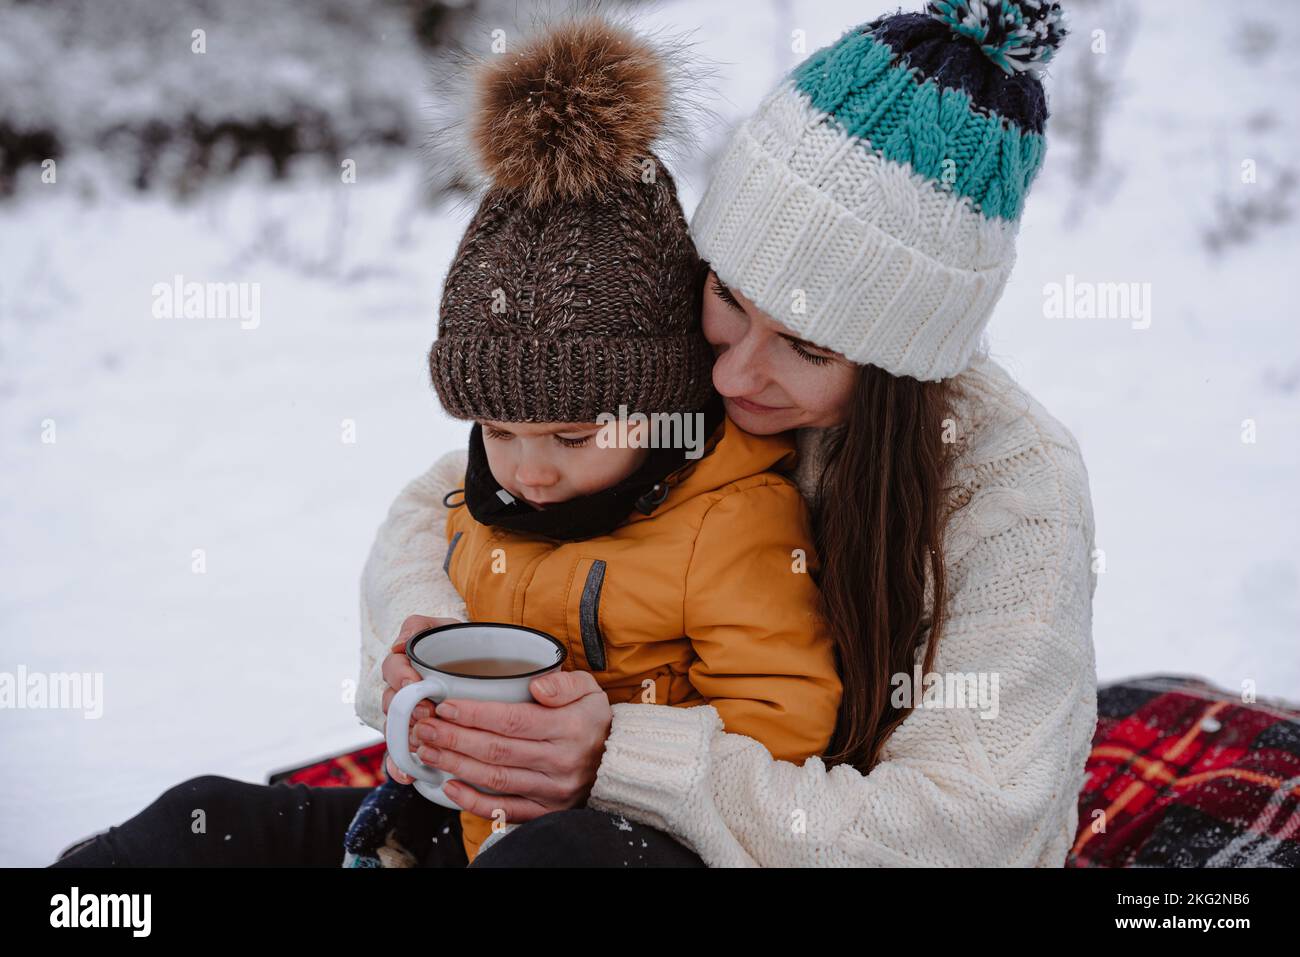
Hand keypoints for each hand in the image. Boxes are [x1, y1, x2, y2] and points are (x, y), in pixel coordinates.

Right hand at [382, 614, 461, 784]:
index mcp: (405, 665)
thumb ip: (420, 627)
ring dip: (404, 737)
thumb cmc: (460, 644)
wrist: (481, 665)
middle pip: (391, 703)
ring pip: (394, 729)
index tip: (416, 684)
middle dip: (406, 710)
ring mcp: (407, 716)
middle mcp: (401, 692)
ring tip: (421, 745)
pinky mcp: (415, 737)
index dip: (401, 678)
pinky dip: (400, 766)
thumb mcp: (444, 628)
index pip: (392, 669)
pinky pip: (400, 755)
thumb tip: (398, 644)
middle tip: (427, 714)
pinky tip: (409, 776)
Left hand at [409, 670, 612, 822]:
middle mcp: (560, 762)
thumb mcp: (590, 690)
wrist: (618, 761)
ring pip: (494, 779)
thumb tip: (537, 686)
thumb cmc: (594, 720)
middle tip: (424, 727)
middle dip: (454, 738)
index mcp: (569, 728)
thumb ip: (564, 683)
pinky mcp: (546, 811)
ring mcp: (552, 791)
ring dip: (455, 764)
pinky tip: (449, 785)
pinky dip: (472, 801)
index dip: (475, 714)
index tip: (446, 706)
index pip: (512, 720)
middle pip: (496, 750)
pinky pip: (504, 810)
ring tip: (427, 750)